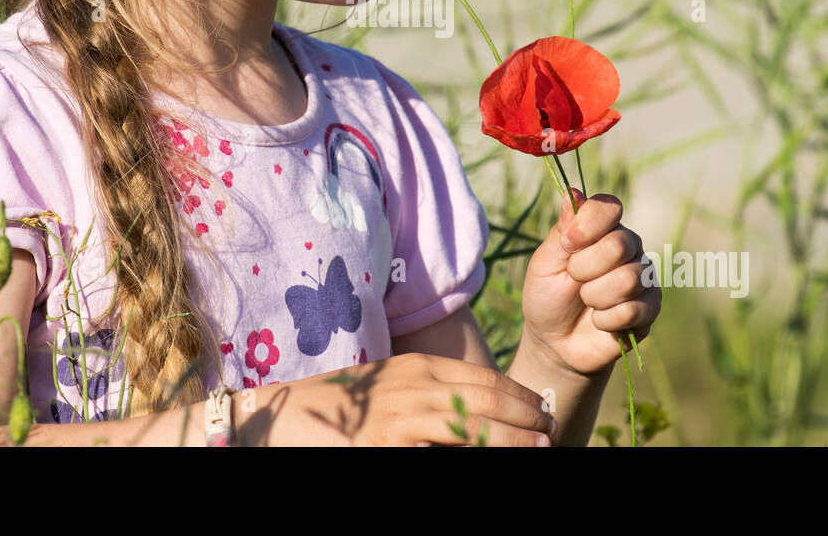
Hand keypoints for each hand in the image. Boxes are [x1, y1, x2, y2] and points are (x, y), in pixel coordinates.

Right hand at [311, 353, 557, 445]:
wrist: (277, 418)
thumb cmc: (337, 405)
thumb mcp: (387, 386)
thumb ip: (426, 391)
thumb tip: (474, 409)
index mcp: (414, 368)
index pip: (481, 376)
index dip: (517, 393)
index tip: (540, 406)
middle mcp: (411, 389)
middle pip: (484, 401)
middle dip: (524, 417)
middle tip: (550, 430)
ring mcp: (398, 422)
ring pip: (470, 430)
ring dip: (509, 440)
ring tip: (537, 448)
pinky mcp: (383, 450)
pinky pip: (438, 457)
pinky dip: (466, 457)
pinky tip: (486, 460)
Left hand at [520, 187, 660, 377]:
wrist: (555, 342)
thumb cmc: (547, 296)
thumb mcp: (544, 263)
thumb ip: (562, 230)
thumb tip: (573, 192)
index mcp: (601, 228)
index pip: (609, 207)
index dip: (589, 224)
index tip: (568, 244)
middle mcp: (628, 247)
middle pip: (619, 245)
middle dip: (585, 268)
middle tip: (573, 279)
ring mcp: (643, 277)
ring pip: (628, 279)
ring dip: (595, 296)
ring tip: (586, 302)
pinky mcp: (650, 308)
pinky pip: (633, 310)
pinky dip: (607, 320)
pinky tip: (600, 322)